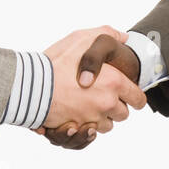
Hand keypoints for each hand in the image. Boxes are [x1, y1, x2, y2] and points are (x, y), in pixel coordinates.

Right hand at [35, 29, 141, 150]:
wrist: (31, 84)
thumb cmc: (56, 61)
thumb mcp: (82, 38)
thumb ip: (107, 34)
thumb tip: (124, 37)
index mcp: (114, 82)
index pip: (138, 99)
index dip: (134, 98)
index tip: (129, 97)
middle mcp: (107, 103)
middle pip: (122, 114)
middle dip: (115, 108)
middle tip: (102, 96)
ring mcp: (93, 118)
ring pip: (106, 126)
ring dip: (100, 118)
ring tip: (87, 104)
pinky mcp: (78, 129)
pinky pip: (89, 134)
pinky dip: (86, 127)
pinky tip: (77, 115)